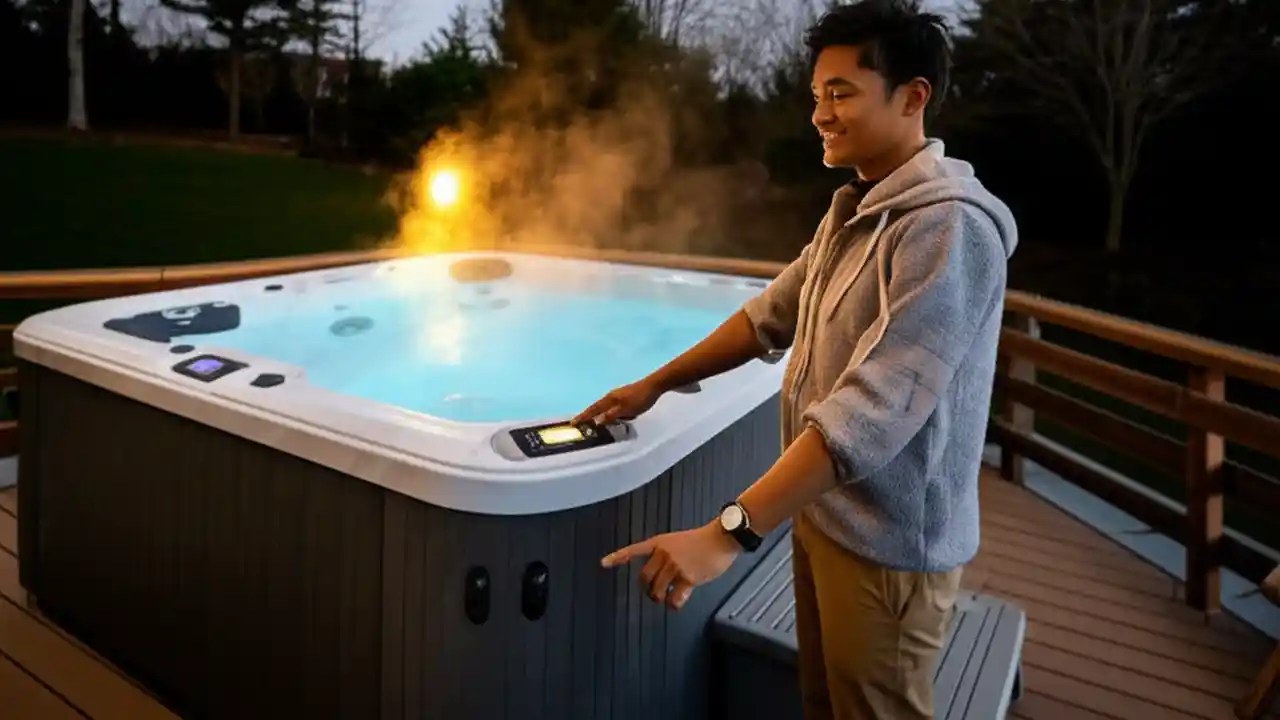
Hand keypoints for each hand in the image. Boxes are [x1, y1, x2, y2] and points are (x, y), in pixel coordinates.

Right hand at [572, 377, 664, 425]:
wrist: (654, 386)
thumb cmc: (640, 399)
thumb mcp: (625, 410)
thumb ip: (611, 415)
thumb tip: (597, 420)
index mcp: (609, 399)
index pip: (593, 410)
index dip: (584, 417)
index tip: (573, 422)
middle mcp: (611, 396)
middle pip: (596, 406)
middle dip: (588, 414)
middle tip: (579, 421)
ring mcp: (618, 395)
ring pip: (604, 406)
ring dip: (597, 412)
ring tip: (592, 419)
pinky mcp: (625, 396)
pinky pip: (613, 406)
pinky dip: (608, 411)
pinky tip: (612, 414)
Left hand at [601, 522, 741, 609]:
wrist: (721, 538)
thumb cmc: (703, 540)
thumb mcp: (679, 541)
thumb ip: (667, 555)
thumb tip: (663, 576)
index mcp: (660, 543)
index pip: (634, 550)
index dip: (618, 558)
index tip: (603, 564)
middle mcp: (664, 554)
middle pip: (644, 578)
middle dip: (647, 589)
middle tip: (653, 593)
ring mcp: (675, 566)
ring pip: (657, 591)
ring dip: (659, 598)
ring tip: (666, 598)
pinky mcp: (687, 578)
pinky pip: (674, 599)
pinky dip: (673, 605)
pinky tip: (676, 603)